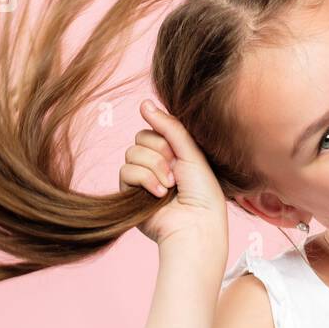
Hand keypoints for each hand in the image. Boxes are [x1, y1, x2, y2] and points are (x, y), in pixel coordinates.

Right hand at [119, 100, 227, 246]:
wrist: (196, 225)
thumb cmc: (203, 192)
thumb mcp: (190, 152)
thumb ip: (168, 127)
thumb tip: (143, 102)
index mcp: (174, 153)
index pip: (156, 128)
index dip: (166, 137)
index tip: (181, 154)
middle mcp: (157, 164)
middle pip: (141, 138)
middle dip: (160, 152)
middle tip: (176, 172)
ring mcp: (142, 179)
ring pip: (132, 153)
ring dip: (154, 167)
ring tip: (170, 186)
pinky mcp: (130, 194)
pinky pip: (125, 171)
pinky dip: (144, 180)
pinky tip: (160, 194)